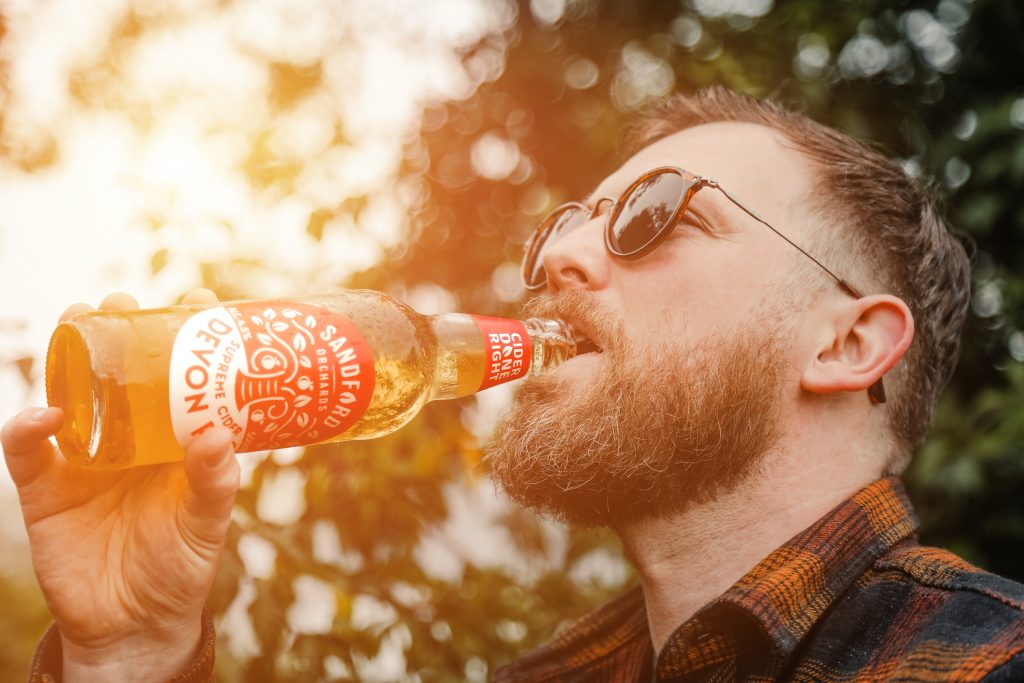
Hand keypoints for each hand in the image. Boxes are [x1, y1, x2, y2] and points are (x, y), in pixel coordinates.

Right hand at [1, 289, 238, 681]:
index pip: (179, 377)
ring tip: (78, 318)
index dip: (187, 337)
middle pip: (120, 372)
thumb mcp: (207, 521)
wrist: (134, 622)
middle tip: (127, 301)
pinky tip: (46, 413)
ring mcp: (84, 458)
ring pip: (70, 393)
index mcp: (172, 439)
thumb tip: (216, 433)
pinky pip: (27, 449)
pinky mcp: (46, 487)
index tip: (203, 301)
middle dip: (120, 330)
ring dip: (70, 354)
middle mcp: (128, 439)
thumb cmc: (180, 564)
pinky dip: (29, 426)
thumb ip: (214, 480)